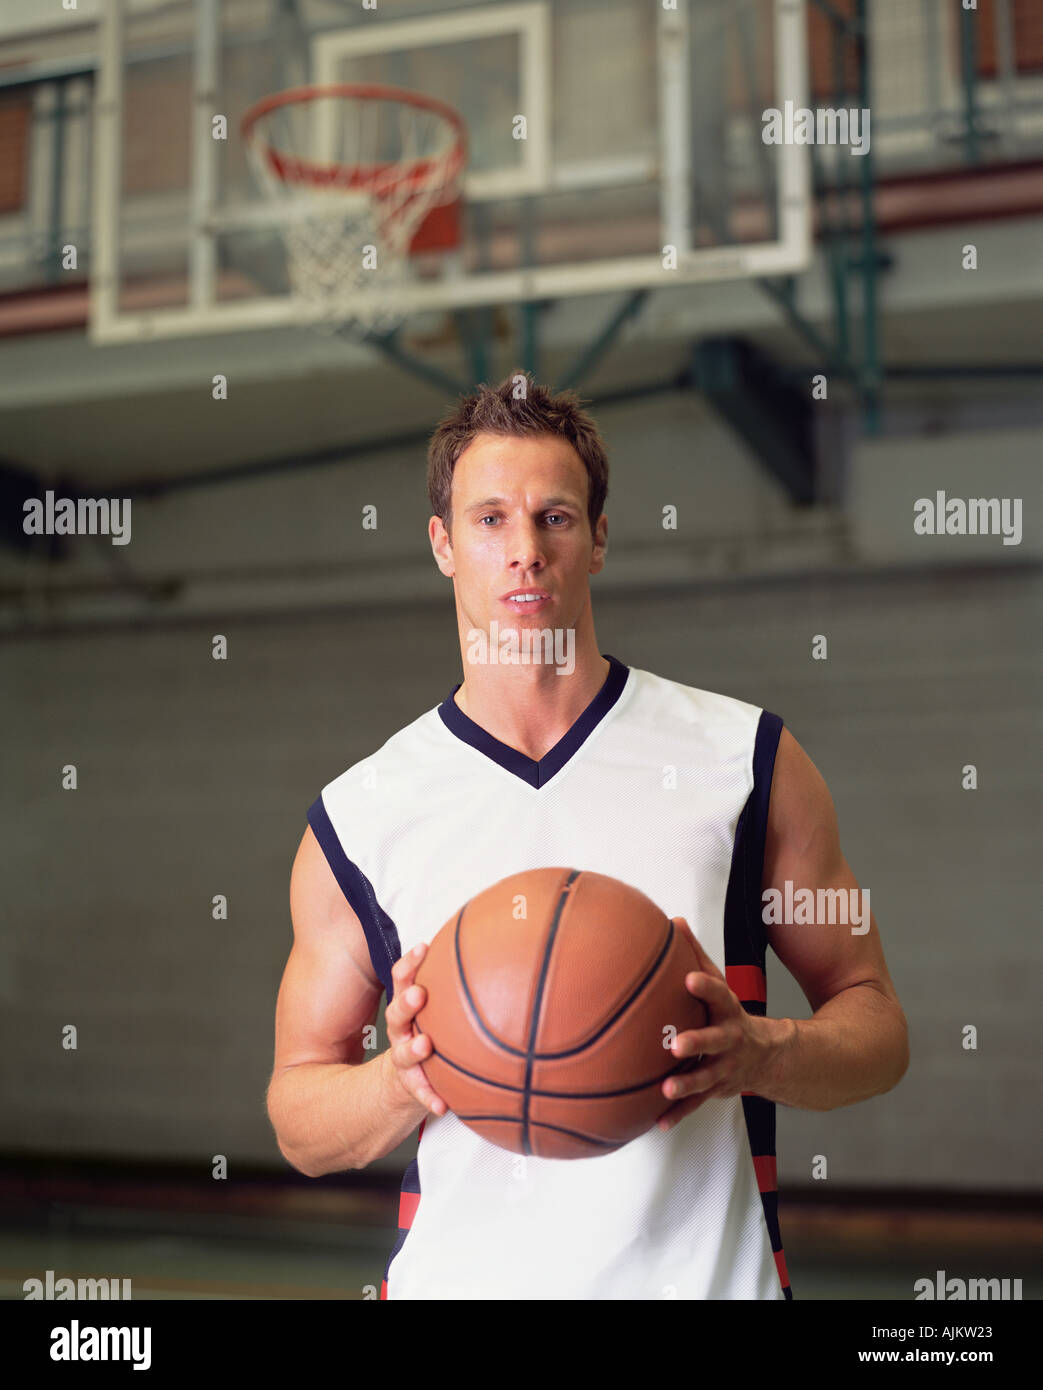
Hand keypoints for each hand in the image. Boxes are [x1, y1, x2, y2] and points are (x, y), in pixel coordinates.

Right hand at [385, 943, 447, 1117]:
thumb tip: (501, 948)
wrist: (410, 1076)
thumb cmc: (432, 1028)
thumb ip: (458, 983)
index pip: (403, 979)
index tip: (424, 947)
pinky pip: (420, 1092)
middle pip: (397, 1012)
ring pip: (403, 1053)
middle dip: (407, 1002)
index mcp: (409, 1005)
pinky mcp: (412, 1084)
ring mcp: (404, 1058)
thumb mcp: (439, 1004)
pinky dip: (429, 1098)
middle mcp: (402, 1030)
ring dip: (413, 1049)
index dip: (410, 963)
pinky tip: (441, 1105)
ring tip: (426, 1045)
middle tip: (419, 994)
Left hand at [657, 918, 774, 1131]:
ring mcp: (725, 1068)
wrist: (768, 1056)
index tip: (689, 978)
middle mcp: (729, 1040)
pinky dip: (678, 1114)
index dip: (706, 986)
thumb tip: (674, 922)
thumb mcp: (720, 984)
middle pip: (715, 1040)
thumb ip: (696, 955)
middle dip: (697, 1042)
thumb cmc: (729, 1013)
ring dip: (687, 1084)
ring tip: (666, 1088)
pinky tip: (658, 1121)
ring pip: (706, 1077)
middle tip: (676, 1044)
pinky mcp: (717, 1089)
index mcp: (728, 1011)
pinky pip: (697, 1104)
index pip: (719, 994)